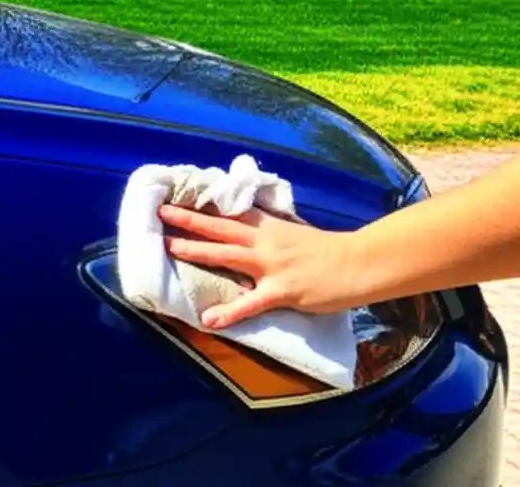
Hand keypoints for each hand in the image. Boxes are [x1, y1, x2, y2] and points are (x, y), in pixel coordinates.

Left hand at [158, 204, 361, 328]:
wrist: (359, 263)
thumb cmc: (328, 251)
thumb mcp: (293, 234)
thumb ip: (267, 234)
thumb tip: (244, 234)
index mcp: (268, 227)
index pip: (228, 214)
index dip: (202, 206)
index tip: (178, 199)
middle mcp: (264, 241)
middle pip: (219, 228)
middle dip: (189, 220)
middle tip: (161, 213)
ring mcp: (271, 265)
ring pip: (226, 255)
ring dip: (196, 251)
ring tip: (169, 249)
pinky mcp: (281, 291)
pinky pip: (250, 303)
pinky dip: (229, 312)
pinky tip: (209, 320)